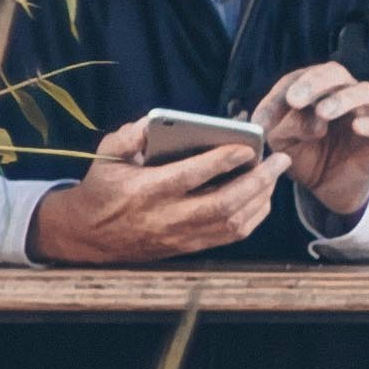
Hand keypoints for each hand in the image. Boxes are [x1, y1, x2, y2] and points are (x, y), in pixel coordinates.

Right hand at [29, 120, 285, 264]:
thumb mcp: (106, 155)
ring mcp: (181, 236)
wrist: (88, 234)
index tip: (247, 146)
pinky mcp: (189, 247)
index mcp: (146, 190)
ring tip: (275, 175)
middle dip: (257, 181)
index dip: (223, 160)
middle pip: (223, 203)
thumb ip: (129, 135)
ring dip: (261, 198)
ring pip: (232, 222)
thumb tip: (156, 121)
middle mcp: (167, 217)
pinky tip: (263, 198)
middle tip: (280, 160)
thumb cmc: (103, 187)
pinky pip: (230, 236)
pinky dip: (253, 217)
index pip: (192, 175)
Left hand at [253, 62, 368, 225]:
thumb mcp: (282, 143)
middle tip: (295, 101)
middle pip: (335, 73)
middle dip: (314, 83)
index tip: (265, 117)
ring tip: (323, 113)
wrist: (327, 187)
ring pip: (364, 91)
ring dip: (341, 98)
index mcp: (315, 91)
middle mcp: (342, 95)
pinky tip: (357, 127)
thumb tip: (298, 112)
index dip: (283, 92)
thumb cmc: (304, 156)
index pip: (301, 77)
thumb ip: (283, 126)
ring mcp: (365, 114)